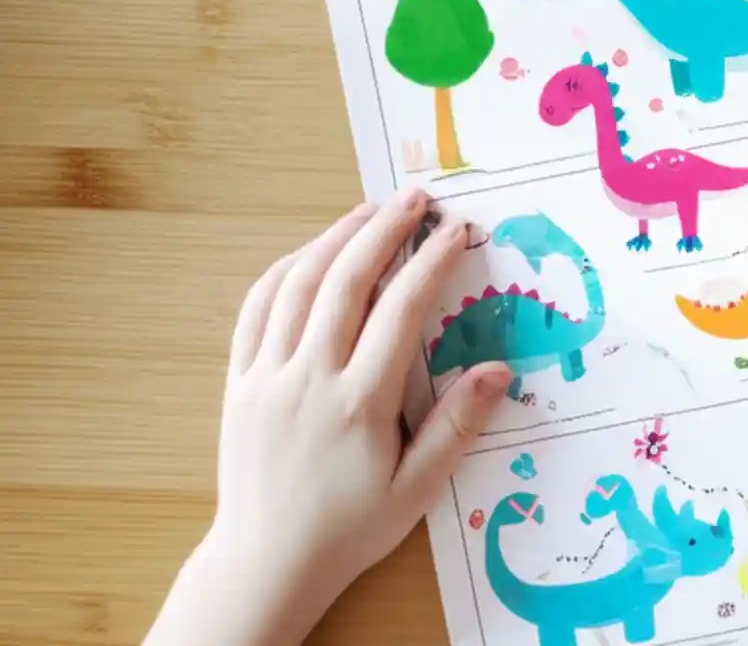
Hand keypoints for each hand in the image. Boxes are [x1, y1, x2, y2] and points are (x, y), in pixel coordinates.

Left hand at [147, 187, 511, 644]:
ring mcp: (267, 375)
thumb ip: (456, 426)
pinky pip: (255, 309)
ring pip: (298, 284)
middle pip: (347, 280)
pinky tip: (309, 253)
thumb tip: (498, 370)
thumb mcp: (417, 488)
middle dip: (384, 229)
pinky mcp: (238, 381)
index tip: (456, 230)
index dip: (431, 262)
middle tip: (415, 197)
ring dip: (335, 237)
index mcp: (359, 402)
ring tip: (368, 210)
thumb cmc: (351, 528)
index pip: (400, 311)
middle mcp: (309, 377)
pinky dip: (283, 271)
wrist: (268, 561)